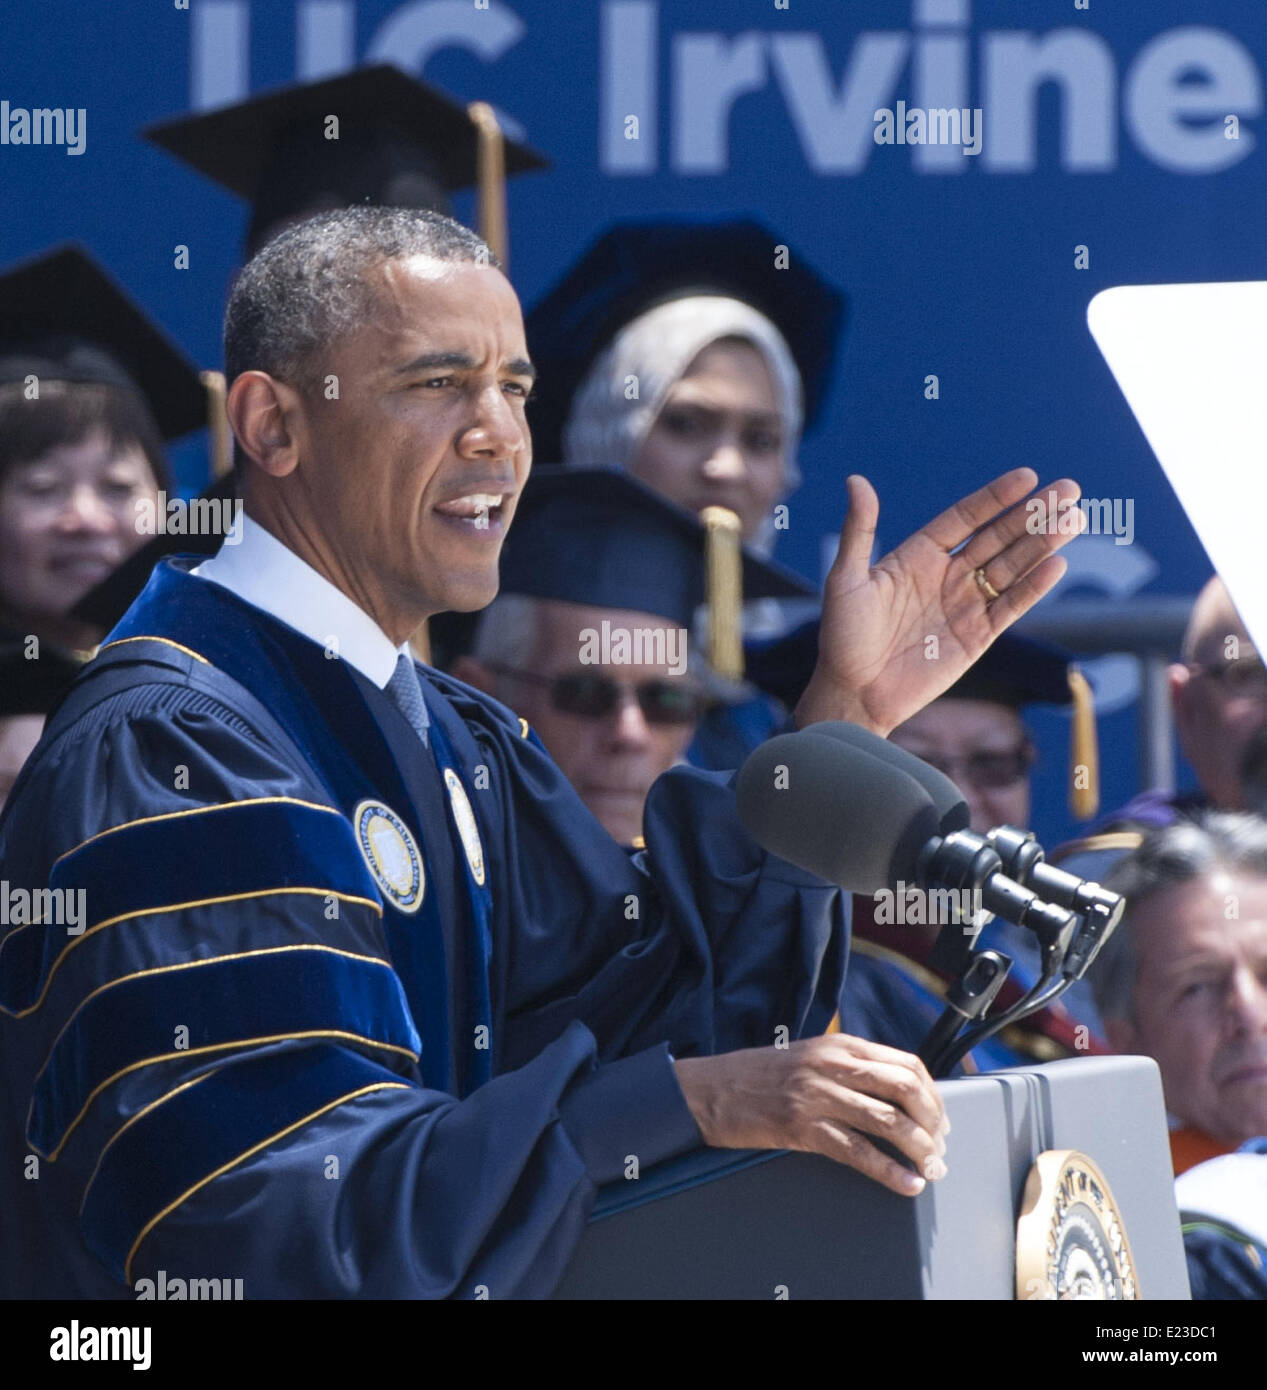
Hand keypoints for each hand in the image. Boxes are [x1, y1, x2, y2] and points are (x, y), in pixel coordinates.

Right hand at [673, 1034, 949, 1197]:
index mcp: (840, 1045)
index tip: (941, 1120)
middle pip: (905, 1089)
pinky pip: (858, 1152)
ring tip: (930, 1169)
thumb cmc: (760, 1075)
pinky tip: (906, 1184)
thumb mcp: (811, 1056)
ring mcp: (818, 1095)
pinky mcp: (803, 1127)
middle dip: (932, 1123)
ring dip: (919, 1149)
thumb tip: (896, 1094)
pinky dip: (889, 1172)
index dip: (933, 1095)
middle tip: (939, 1148)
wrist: (712, 1088)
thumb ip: (850, 1067)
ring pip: (888, 1120)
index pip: (906, 1064)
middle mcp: (833, 1065)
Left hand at [794, 469, 1084, 736]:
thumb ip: (858, 531)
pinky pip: (1010, 607)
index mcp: (918, 556)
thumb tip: (856, 480)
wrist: (853, 693)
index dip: (995, 498)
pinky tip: (1057, 564)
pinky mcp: (977, 637)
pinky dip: (1034, 587)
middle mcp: (946, 576)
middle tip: (1069, 490)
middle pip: (998, 538)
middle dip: (1033, 515)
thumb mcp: (846, 580)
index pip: (965, 518)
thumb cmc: (841, 636)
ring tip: (1074, 519)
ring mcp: (964, 605)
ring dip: (1043, 545)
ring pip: (1012, 568)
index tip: (1027, 477)